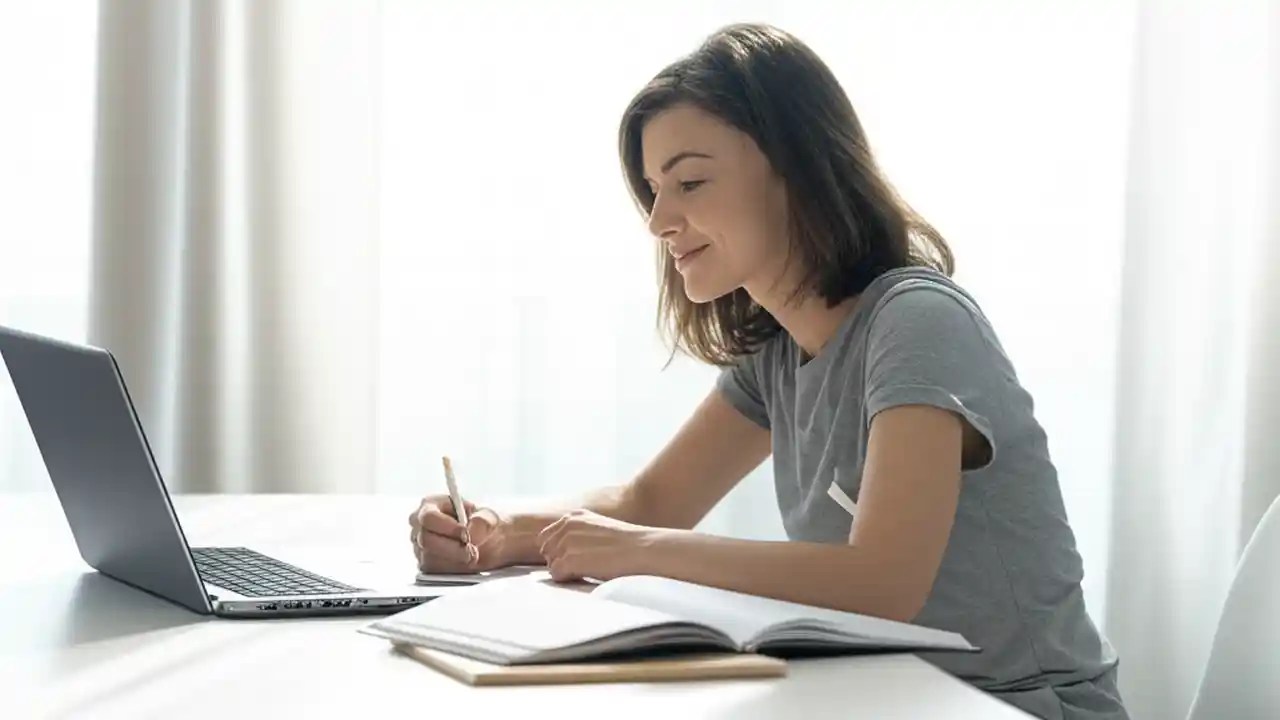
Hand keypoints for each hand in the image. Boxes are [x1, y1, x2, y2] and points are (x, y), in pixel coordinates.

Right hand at [409, 494, 505, 572]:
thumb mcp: (489, 517)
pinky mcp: (424, 563)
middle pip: (426, 540)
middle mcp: (420, 525)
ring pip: (429, 557)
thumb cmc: (483, 523)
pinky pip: (433, 570)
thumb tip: (471, 533)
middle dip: (453, 548)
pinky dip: (452, 569)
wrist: (488, 542)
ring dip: (455, 560)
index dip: (447, 527)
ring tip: (472, 555)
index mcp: (431, 505)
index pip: (429, 517)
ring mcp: (419, 545)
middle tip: (472, 551)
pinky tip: (464, 562)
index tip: (466, 534)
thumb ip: (482, 521)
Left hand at [537, 509, 669, 581]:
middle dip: (560, 560)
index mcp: (573, 516)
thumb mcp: (598, 528)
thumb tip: (560, 550)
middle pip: (547, 551)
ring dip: (566, 570)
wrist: (643, 550)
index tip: (578, 557)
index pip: (547, 537)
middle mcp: (566, 525)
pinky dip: (569, 579)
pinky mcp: (570, 560)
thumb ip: (578, 533)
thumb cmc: (626, 544)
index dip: (559, 551)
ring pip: (551, 564)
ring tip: (589, 568)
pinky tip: (587, 574)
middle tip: (585, 564)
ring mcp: (566, 542)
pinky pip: (556, 575)